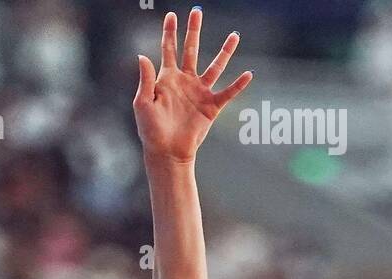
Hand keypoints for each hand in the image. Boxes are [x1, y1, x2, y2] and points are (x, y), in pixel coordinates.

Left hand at [134, 9, 252, 162]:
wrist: (166, 152)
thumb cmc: (151, 131)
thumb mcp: (142, 104)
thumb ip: (145, 80)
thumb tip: (142, 56)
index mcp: (167, 79)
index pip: (169, 49)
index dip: (169, 32)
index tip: (171, 15)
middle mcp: (185, 82)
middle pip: (191, 49)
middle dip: (194, 31)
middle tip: (197, 12)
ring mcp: (199, 93)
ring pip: (215, 67)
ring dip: (225, 52)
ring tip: (234, 36)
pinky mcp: (211, 107)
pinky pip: (227, 93)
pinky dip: (238, 85)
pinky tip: (248, 74)